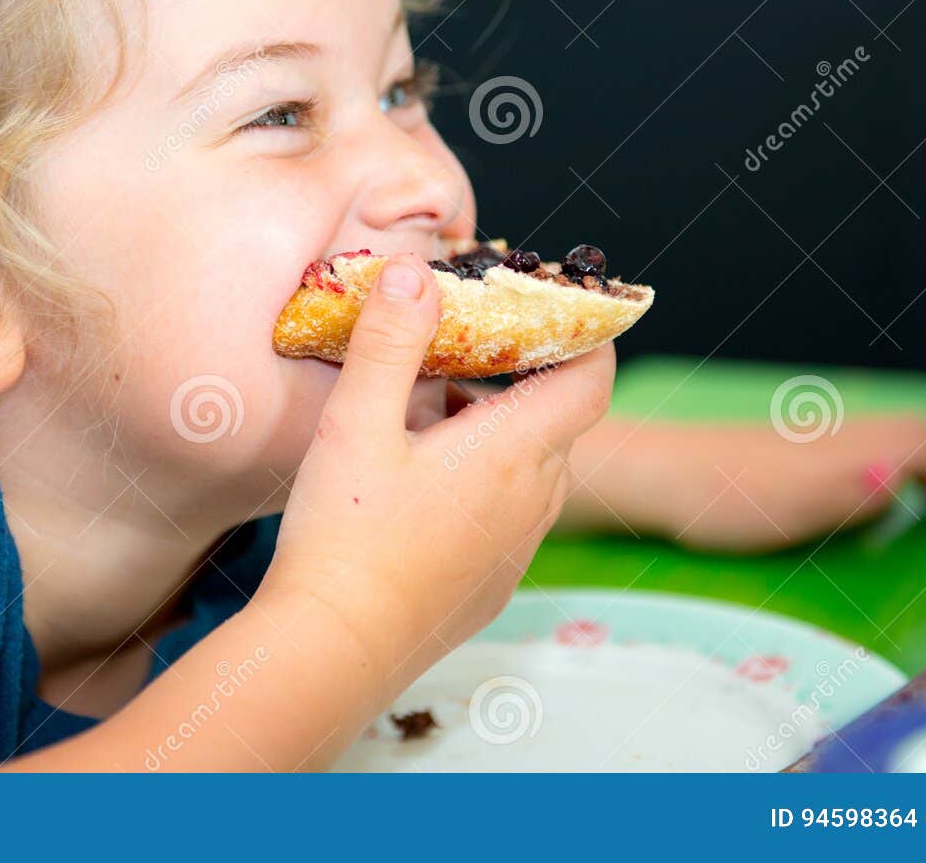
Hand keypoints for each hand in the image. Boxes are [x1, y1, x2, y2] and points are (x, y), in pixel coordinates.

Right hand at [263, 252, 615, 688]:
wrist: (333, 651)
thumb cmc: (345, 537)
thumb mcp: (356, 423)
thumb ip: (390, 341)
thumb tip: (417, 273)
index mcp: (514, 452)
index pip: (592, 380)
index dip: (586, 335)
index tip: (551, 307)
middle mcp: (531, 501)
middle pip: (557, 418)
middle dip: (520, 376)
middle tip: (461, 348)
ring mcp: (514, 549)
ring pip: (531, 467)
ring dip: (497, 429)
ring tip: (422, 414)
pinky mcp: (490, 584)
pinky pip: (508, 514)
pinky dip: (483, 480)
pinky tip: (415, 482)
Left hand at [674, 413, 925, 552]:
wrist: (666, 477)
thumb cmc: (738, 494)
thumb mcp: (814, 502)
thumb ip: (865, 492)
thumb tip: (906, 481)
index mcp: (856, 444)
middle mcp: (840, 434)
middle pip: (910, 438)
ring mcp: (809, 442)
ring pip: (880, 444)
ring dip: (911, 470)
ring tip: (921, 509)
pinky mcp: (782, 456)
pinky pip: (850, 457)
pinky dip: (874, 475)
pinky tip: (856, 504)